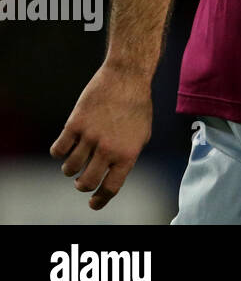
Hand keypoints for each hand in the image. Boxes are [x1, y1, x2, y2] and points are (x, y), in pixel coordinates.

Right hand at [50, 62, 152, 210]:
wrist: (127, 77)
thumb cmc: (138, 106)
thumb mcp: (142, 134)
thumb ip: (127, 156)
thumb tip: (111, 174)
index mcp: (128, 154)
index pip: (110, 188)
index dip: (99, 200)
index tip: (93, 203)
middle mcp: (108, 149)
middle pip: (86, 183)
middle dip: (82, 185)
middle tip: (82, 181)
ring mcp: (90, 137)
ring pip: (69, 168)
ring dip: (71, 168)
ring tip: (77, 159)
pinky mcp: (75, 124)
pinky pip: (58, 150)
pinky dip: (59, 152)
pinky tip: (66, 145)